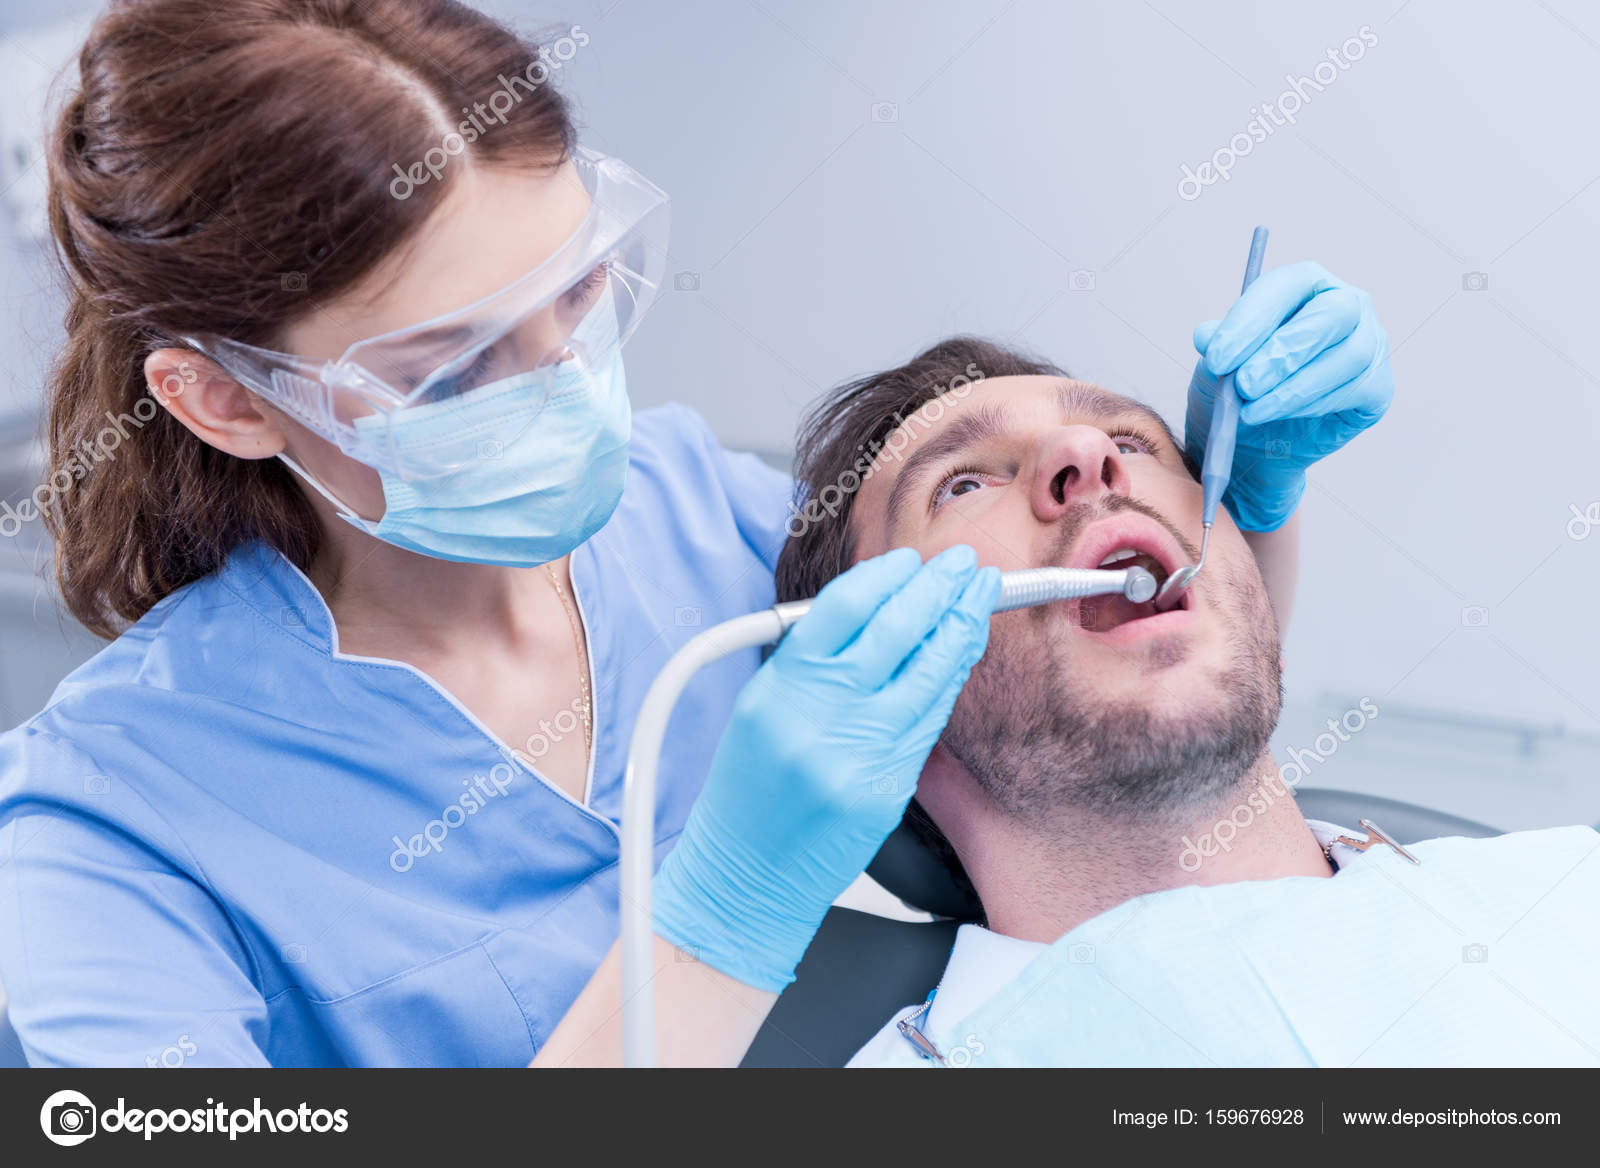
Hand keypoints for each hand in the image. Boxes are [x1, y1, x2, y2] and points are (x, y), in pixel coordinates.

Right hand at [652, 545, 1000, 990]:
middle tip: (968, 565)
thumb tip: (877, 604)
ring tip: (979, 600)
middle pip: (895, 632)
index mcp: (778, 689)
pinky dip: (947, 682)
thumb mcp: (761, 707)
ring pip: (926, 677)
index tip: (913, 560)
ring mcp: (856, 758)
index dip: (886, 576)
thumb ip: (811, 658)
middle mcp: (816, 719)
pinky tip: (960, 655)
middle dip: (939, 590)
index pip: (843, 607)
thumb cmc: (751, 786)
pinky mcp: (886, 792)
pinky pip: (927, 724)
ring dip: (960, 631)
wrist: (747, 873)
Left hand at [1186, 260, 1392, 530]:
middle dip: (1284, 352)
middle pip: (1333, 314)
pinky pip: (1356, 390)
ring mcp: (1371, 344)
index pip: (1287, 284)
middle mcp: (1348, 304)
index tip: (1218, 357)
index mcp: (1306, 283)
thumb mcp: (1217, 366)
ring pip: (1348, 357)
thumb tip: (1207, 335)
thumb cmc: (1240, 387)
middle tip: (1244, 385)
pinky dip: (1312, 406)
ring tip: (1250, 412)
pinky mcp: (1379, 387)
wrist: (1256, 439)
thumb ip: (1215, 346)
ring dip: (1294, 388)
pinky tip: (1277, 416)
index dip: (1252, 320)